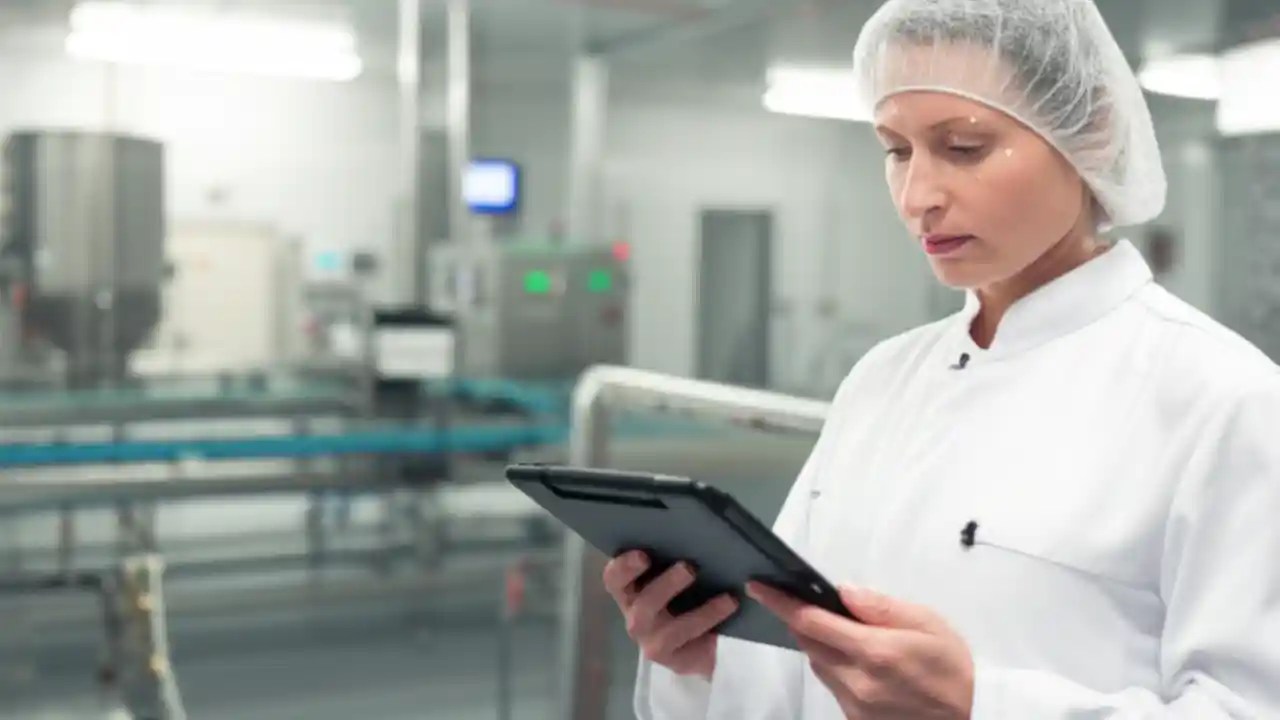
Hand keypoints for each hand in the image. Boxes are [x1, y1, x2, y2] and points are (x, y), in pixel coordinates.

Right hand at [603, 551, 737, 679]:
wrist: (708, 644)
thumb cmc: (690, 598)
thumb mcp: (681, 577)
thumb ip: (675, 559)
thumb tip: (693, 533)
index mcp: (632, 592)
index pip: (614, 579)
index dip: (623, 567)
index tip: (643, 554)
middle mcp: (636, 616)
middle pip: (640, 604)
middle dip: (664, 585)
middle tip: (689, 568)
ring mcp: (650, 640)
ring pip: (668, 630)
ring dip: (698, 611)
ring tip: (725, 597)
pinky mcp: (670, 658)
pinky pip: (689, 639)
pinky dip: (710, 619)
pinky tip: (729, 605)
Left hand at [748, 581, 972, 719]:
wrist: (974, 715)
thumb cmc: (953, 664)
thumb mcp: (926, 621)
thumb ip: (880, 606)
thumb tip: (842, 591)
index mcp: (873, 651)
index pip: (811, 622)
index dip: (780, 603)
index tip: (758, 586)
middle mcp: (857, 681)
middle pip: (808, 644)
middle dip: (802, 621)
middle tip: (806, 604)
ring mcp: (855, 706)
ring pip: (819, 666)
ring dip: (820, 646)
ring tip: (842, 633)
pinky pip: (833, 687)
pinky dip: (836, 668)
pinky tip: (856, 661)